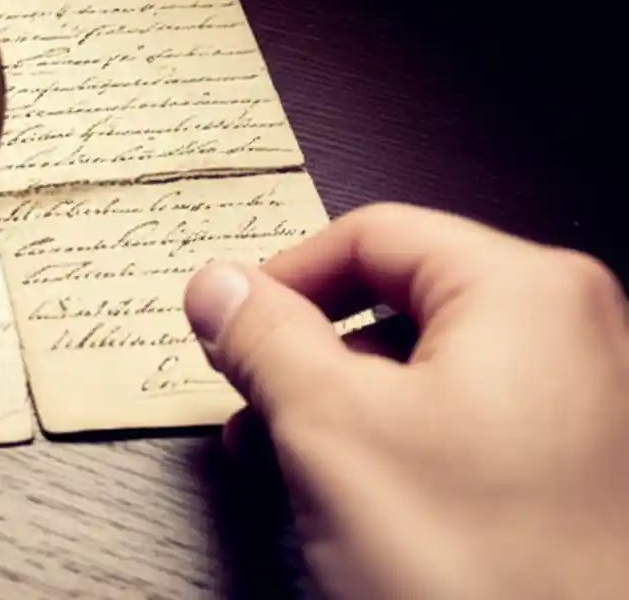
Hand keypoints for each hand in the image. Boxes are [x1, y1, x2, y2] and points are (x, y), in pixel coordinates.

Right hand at [184, 204, 628, 598]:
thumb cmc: (487, 573)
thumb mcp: (331, 432)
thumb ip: (264, 339)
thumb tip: (219, 286)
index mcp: (525, 293)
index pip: (372, 234)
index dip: (283, 278)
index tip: (229, 326)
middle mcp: (570, 332)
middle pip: (398, 300)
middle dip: (308, 355)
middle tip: (251, 400)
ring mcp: (581, 403)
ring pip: (427, 367)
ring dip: (341, 404)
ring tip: (287, 461)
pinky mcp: (573, 470)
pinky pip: (464, 420)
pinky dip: (395, 441)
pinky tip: (353, 495)